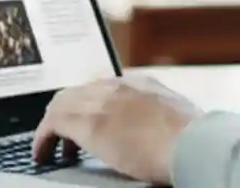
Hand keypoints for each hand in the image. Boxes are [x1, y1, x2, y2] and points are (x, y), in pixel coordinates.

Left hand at [32, 76, 201, 185]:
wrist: (192, 143)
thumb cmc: (195, 140)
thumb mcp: (181, 121)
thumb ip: (166, 121)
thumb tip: (168, 135)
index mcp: (143, 85)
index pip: (106, 88)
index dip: (92, 106)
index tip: (90, 122)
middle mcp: (119, 86)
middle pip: (79, 92)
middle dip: (68, 114)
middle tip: (65, 137)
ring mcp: (102, 100)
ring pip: (62, 104)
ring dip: (53, 126)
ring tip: (51, 148)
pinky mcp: (87, 122)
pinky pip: (53, 123)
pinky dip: (44, 138)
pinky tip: (43, 154)